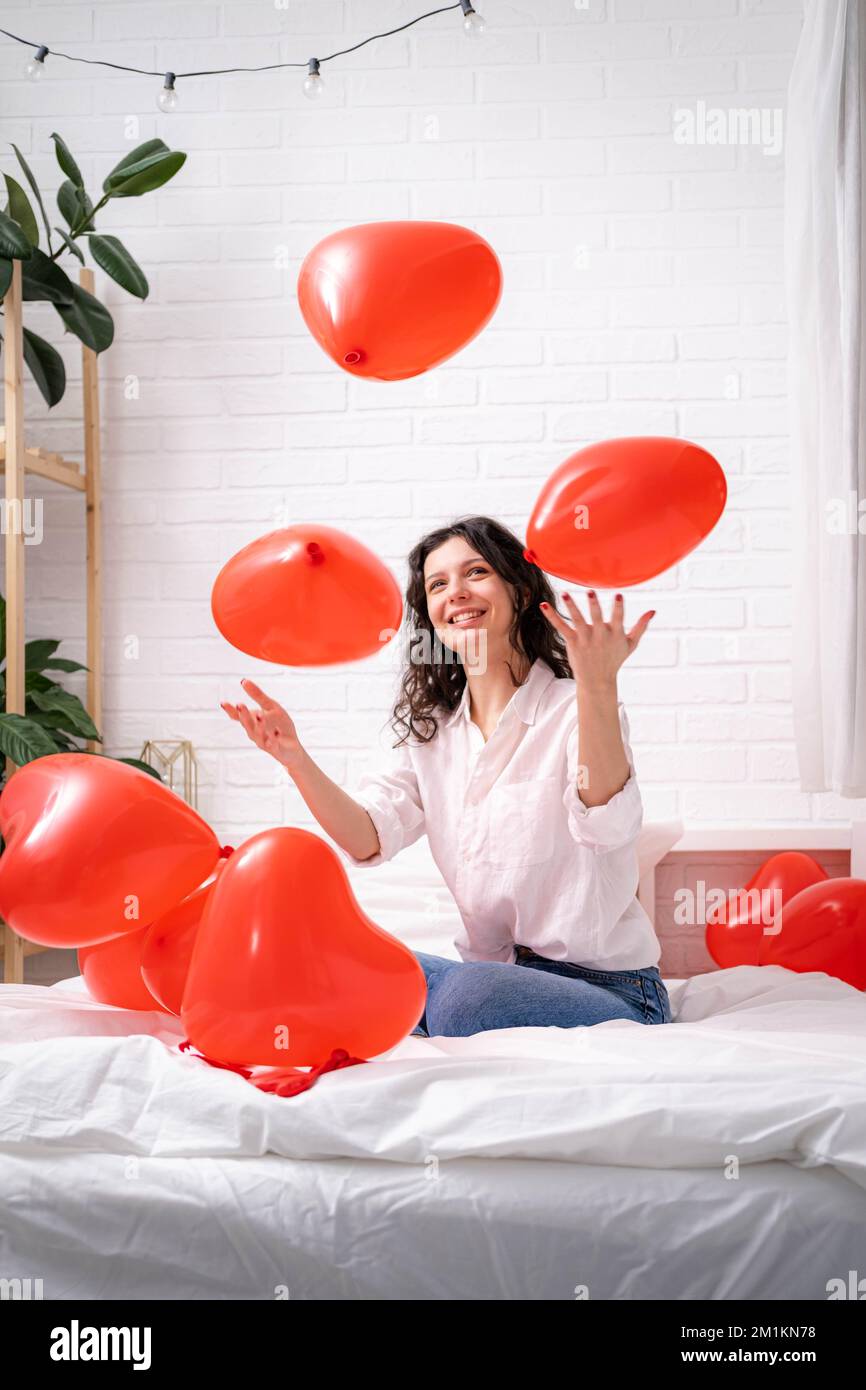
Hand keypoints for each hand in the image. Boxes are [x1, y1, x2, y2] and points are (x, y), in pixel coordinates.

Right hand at [220, 678, 305, 771]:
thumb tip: (243, 681)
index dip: (231, 710)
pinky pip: (274, 746)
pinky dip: (274, 740)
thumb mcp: (271, 707)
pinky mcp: (278, 749)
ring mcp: (265, 742)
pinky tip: (276, 733)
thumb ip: (258, 696)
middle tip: (240, 705)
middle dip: (244, 715)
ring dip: (259, 725)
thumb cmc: (279, 725)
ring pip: (259, 735)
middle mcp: (255, 733)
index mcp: (253, 722)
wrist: (292, 748)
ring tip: (259, 714)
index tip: (223, 703)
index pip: (239, 716)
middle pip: (248, 724)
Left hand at [539, 590, 654, 691]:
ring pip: (577, 620)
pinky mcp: (572, 642)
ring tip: (564, 594)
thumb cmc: (615, 659)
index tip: (618, 595)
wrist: (598, 680)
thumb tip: (653, 611)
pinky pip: (561, 627)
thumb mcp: (630, 644)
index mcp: (615, 634)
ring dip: (571, 606)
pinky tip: (544, 605)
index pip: (618, 618)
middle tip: (590, 592)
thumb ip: (641, 626)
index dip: (618, 607)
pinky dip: (552, 616)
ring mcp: (585, 639)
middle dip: (594, 605)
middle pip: (596, 618)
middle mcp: (600, 636)